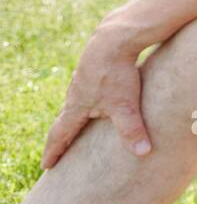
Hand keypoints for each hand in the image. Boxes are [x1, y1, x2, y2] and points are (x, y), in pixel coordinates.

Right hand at [42, 27, 149, 167]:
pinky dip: (90, 102)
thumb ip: (132, 130)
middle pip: (65, 120)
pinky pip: (90, 91)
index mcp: (77, 105)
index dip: (54, 151)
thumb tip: (143, 154)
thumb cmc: (117, 73)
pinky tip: (100, 100)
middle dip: (63, 137)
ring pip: (77, 104)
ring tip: (78, 128)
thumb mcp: (125, 105)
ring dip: (75, 118)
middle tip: (58, 152)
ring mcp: (84, 79)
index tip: (46, 166)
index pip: (60, 134)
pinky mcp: (96, 68)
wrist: (116, 38)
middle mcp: (75, 93)